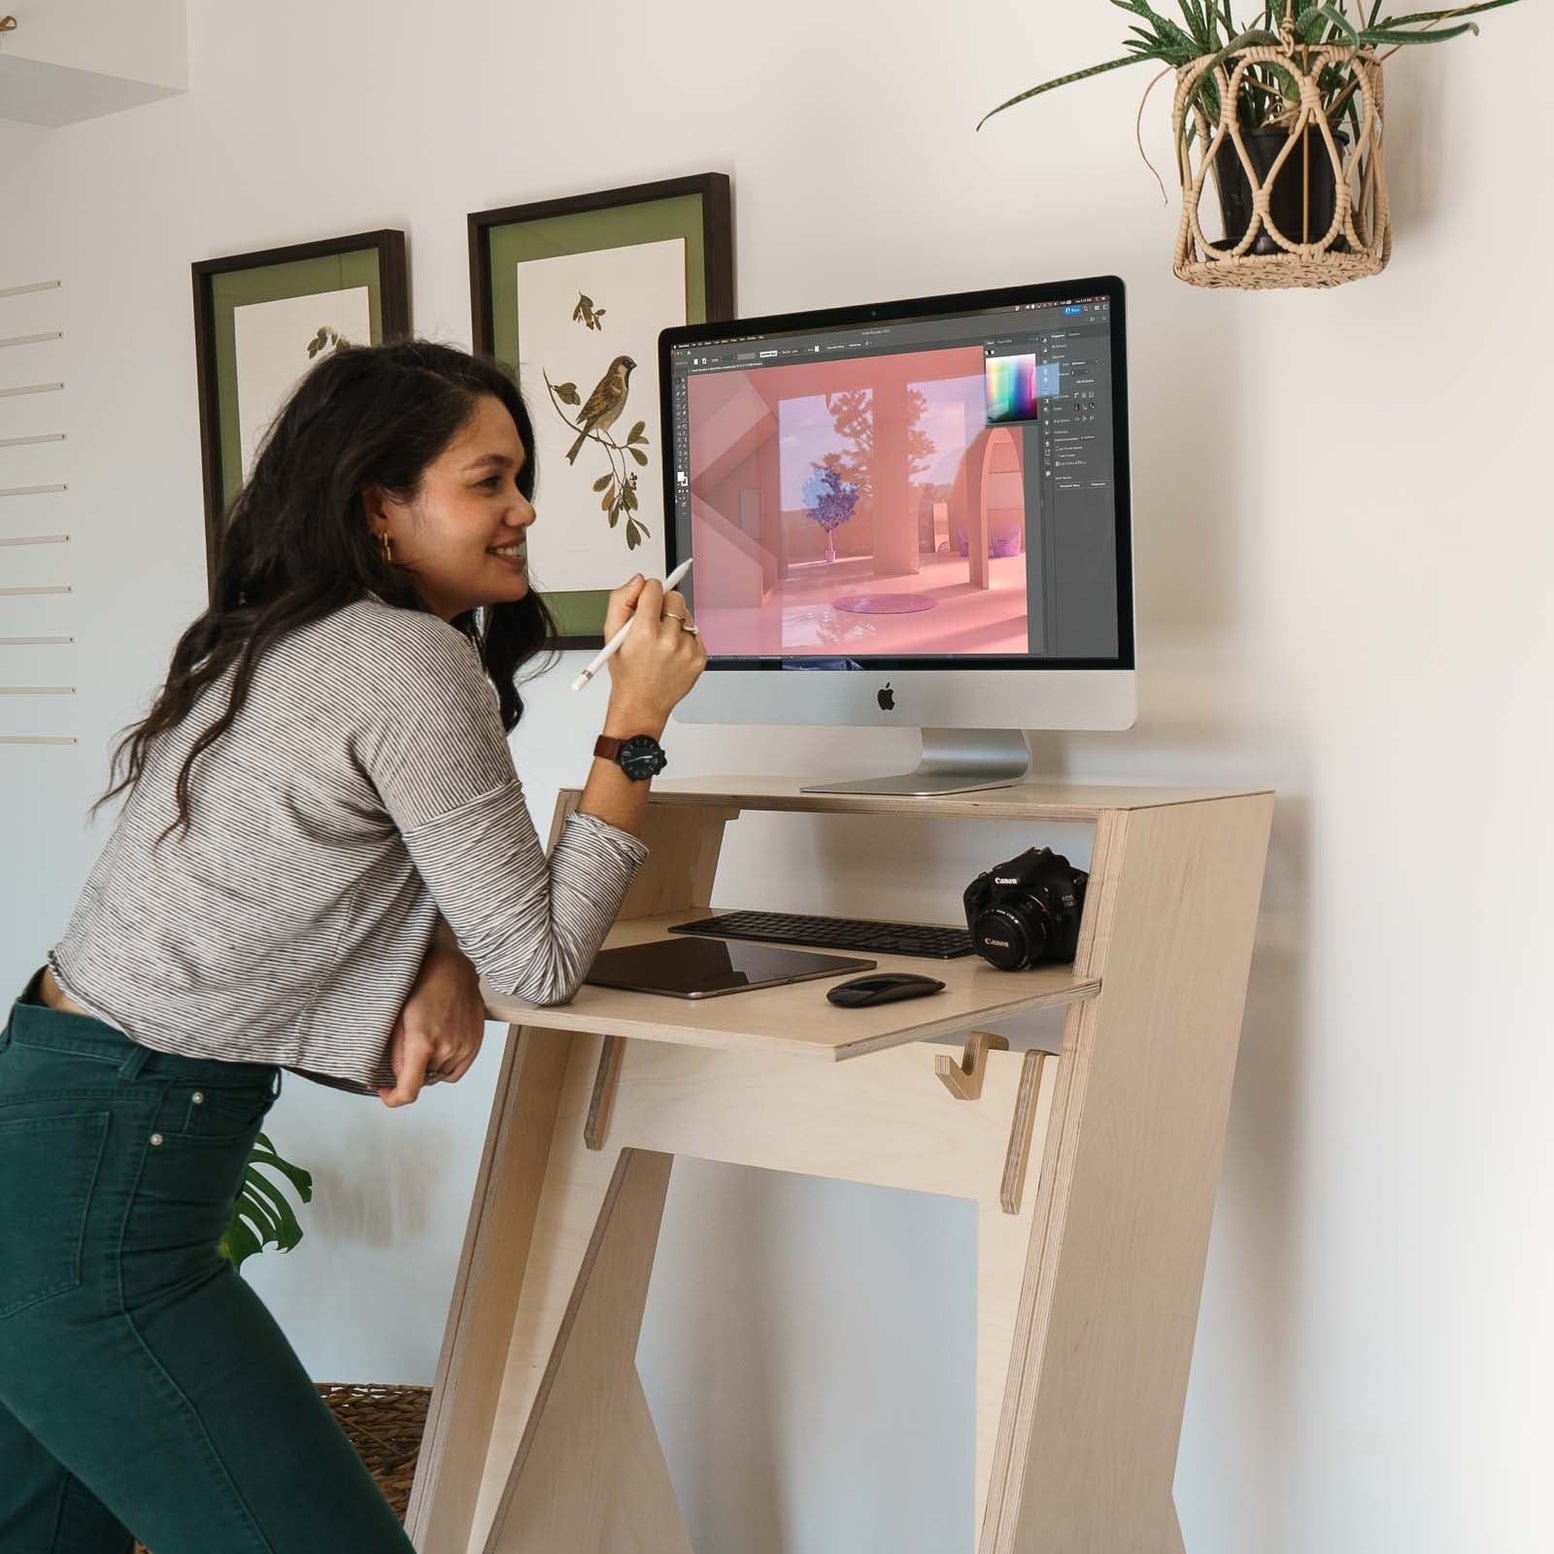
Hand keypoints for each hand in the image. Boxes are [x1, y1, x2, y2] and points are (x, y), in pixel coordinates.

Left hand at [377, 941, 485, 1107]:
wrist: (453, 970)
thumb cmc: (423, 985)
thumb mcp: (397, 1018)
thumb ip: (396, 1053)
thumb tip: (395, 1076)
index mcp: (423, 1043)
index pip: (409, 1090)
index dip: (393, 1098)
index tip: (385, 1091)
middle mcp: (447, 1049)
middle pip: (424, 1081)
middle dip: (411, 1071)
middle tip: (406, 1048)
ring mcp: (464, 1047)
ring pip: (440, 1076)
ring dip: (430, 1068)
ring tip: (426, 1041)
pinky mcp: (475, 1044)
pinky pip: (456, 1070)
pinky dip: (446, 1065)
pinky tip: (440, 1045)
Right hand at [601, 574, 706, 727]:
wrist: (641, 703)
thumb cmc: (626, 671)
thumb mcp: (611, 634)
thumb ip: (621, 601)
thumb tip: (638, 581)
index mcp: (645, 632)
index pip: (655, 588)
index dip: (648, 592)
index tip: (646, 601)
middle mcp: (669, 640)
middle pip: (675, 597)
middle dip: (664, 604)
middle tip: (653, 621)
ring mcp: (687, 650)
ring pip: (687, 614)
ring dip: (675, 620)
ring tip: (661, 640)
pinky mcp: (700, 657)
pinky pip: (695, 632)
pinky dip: (684, 636)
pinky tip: (671, 651)